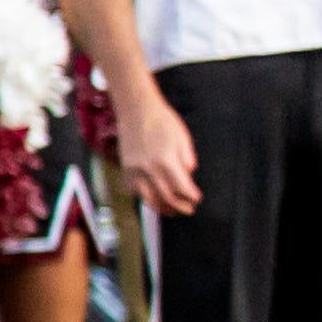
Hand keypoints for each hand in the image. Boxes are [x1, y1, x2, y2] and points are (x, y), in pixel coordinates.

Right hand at [119, 88, 201, 214]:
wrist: (137, 109)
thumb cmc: (164, 122)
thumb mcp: (183, 139)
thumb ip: (187, 161)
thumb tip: (189, 178)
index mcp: (166, 161)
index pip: (182, 189)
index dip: (191, 197)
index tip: (197, 199)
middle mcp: (149, 168)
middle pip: (166, 197)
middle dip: (180, 206)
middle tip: (188, 210)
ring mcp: (134, 169)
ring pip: (148, 198)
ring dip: (161, 208)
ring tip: (171, 211)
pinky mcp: (125, 168)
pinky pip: (134, 190)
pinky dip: (145, 197)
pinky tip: (154, 199)